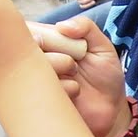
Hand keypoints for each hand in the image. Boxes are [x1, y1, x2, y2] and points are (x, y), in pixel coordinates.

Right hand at [41, 15, 130, 136]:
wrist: (111, 111)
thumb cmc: (106, 77)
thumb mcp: (102, 47)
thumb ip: (86, 28)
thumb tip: (62, 25)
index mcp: (51, 43)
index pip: (29, 31)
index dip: (36, 34)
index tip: (50, 41)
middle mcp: (41, 61)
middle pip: (26, 48)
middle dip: (50, 51)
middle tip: (73, 61)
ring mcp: (39, 82)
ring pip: (32, 67)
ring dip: (57, 67)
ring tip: (75, 75)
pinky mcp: (41, 101)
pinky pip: (42, 89)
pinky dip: (62, 87)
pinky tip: (75, 92)